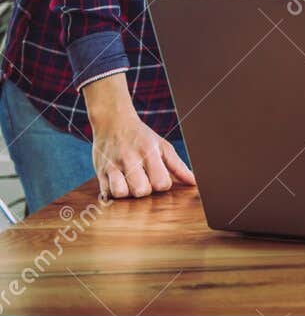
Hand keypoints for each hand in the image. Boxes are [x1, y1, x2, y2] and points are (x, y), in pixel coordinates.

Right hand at [83, 75, 195, 199]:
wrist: (114, 122)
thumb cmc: (142, 137)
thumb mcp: (163, 146)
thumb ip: (178, 166)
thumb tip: (194, 183)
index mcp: (150, 152)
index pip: (161, 183)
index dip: (162, 185)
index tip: (158, 178)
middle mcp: (131, 158)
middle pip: (141, 190)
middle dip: (145, 191)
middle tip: (143, 181)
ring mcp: (113, 165)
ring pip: (121, 193)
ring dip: (127, 193)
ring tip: (129, 184)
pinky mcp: (100, 171)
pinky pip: (106, 192)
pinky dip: (113, 193)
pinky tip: (118, 184)